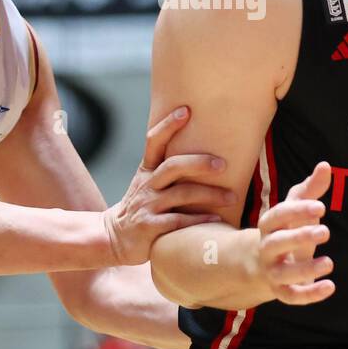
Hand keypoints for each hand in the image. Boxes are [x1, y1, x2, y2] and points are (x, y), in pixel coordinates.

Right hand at [105, 106, 236, 265]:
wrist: (115, 238)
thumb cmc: (142, 207)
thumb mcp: (148, 183)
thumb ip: (169, 170)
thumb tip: (206, 150)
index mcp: (147, 170)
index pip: (154, 142)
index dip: (168, 125)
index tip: (186, 110)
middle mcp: (146, 185)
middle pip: (172, 166)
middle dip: (199, 163)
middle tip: (223, 165)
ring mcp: (147, 206)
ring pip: (180, 194)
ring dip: (209, 195)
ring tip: (233, 197)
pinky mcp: (149, 227)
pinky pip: (177, 221)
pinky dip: (198, 220)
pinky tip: (216, 219)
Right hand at [254, 161, 334, 305]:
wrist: (262, 263)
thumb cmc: (285, 229)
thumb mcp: (295, 209)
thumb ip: (311, 189)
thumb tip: (326, 166)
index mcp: (269, 224)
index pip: (278, 215)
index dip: (297, 211)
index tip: (321, 207)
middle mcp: (267, 248)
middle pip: (277, 243)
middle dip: (299, 237)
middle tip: (326, 231)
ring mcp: (272, 271)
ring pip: (284, 273)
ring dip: (306, 269)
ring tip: (329, 263)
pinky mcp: (281, 290)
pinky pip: (291, 296)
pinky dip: (309, 295)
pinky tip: (330, 287)